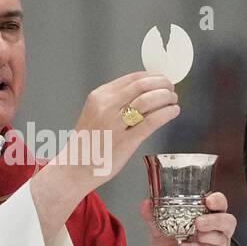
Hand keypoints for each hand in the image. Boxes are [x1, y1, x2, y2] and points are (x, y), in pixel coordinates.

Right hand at [30, 72, 178, 245]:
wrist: (74, 168)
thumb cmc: (87, 143)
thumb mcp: (96, 113)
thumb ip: (116, 102)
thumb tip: (145, 92)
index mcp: (99, 96)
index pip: (133, 78)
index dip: (153, 77)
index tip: (162, 80)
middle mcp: (106, 106)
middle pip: (143, 86)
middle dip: (163, 84)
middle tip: (171, 89)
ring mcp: (116, 124)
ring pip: (149, 100)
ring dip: (166, 97)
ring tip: (173, 100)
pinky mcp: (126, 141)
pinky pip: (152, 121)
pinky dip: (166, 113)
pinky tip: (173, 112)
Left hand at [142, 191, 236, 245]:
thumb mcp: (159, 232)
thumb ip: (153, 217)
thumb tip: (146, 204)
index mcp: (206, 219)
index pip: (220, 205)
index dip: (218, 201)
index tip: (209, 201)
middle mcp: (217, 233)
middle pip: (229, 221)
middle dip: (214, 220)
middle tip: (198, 223)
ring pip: (221, 239)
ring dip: (204, 239)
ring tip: (185, 240)